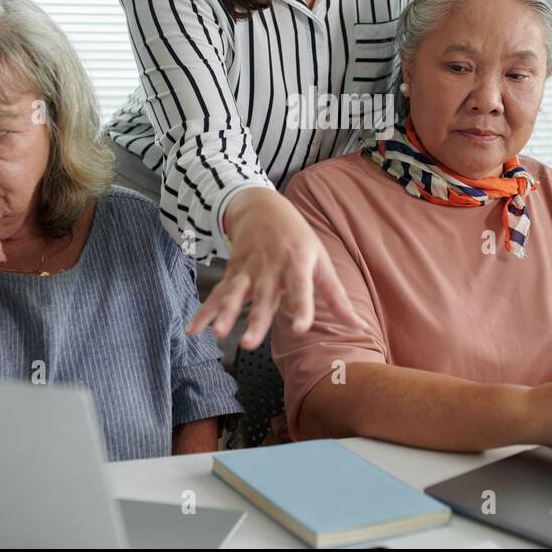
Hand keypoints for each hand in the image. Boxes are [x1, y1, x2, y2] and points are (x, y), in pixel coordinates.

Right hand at [186, 188, 357, 349]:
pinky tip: (193, 330)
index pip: (300, 288)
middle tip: (248, 344)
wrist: (262, 207)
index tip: (301, 328)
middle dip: (256, 320)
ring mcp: (248, 270)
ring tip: (218, 334)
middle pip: (263, 297)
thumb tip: (358, 325)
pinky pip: (217, 294)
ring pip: (235, 294)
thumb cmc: (298, 240)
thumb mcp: (321, 262)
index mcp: (297, 265)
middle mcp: (271, 268)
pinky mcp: (232, 273)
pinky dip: (204, 311)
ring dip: (225, 313)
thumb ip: (336, 297)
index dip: (301, 307)